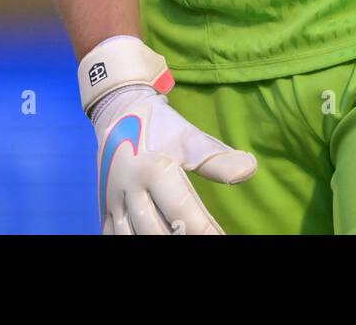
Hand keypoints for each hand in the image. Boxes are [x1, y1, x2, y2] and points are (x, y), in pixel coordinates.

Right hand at [79, 34, 255, 234]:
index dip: (204, 230)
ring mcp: (113, 199)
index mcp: (152, 168)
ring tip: (179, 242)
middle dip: (180, 240)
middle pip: (154, 230)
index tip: (222, 239)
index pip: (181, 210)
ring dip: (154, 244)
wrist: (119, 110)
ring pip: (130, 236)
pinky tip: (148, 243)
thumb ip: (217, 159)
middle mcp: (129, 187)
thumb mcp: (189, 137)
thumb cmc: (161, 126)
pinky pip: (111, 234)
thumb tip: (250, 169)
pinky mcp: (105, 207)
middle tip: (203, 244)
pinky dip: (128, 241)